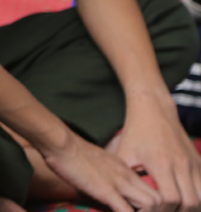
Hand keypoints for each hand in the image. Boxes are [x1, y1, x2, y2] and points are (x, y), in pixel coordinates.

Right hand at [40, 127, 162, 211]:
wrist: (61, 143)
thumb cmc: (71, 152)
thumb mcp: (97, 163)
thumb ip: (107, 175)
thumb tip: (105, 189)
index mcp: (126, 170)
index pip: (154, 190)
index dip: (155, 207)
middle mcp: (128, 176)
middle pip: (160, 198)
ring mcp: (118, 183)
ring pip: (152, 204)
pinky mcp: (106, 190)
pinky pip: (126, 211)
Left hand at [112, 91, 200, 211]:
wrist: (154, 109)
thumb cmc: (136, 132)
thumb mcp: (124, 152)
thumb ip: (123, 176)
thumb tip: (117, 195)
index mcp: (161, 164)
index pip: (171, 199)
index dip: (162, 211)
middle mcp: (181, 165)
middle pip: (191, 203)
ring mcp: (193, 164)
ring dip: (191, 208)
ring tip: (175, 210)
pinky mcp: (199, 162)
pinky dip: (198, 198)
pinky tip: (185, 202)